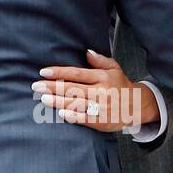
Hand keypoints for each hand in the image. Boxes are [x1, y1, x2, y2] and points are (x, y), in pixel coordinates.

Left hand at [32, 49, 157, 130]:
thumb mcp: (114, 68)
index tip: (44, 72)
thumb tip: (86, 51)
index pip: (76, 73)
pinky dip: (73, 116)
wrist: (137, 106)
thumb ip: (99, 60)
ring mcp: (101, 107)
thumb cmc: (120, 85)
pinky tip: (61, 113)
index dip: (59, 72)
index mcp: (102, 77)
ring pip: (76, 103)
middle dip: (52, 87)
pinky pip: (85, 119)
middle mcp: (102, 91)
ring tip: (43, 98)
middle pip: (73, 88)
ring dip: (58, 101)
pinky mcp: (102, 121)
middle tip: (35, 86)